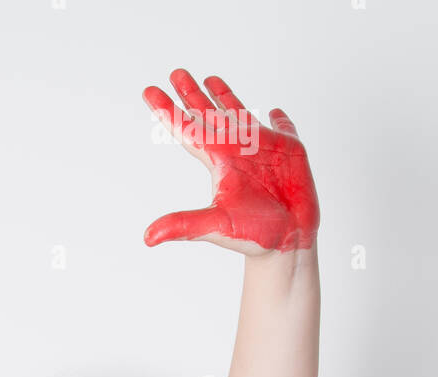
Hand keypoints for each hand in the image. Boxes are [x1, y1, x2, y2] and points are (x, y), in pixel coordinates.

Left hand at [142, 68, 318, 254]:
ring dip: (224, 97)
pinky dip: (279, 118)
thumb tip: (148, 237)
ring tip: (210, 80)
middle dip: (191, 94)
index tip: (149, 92)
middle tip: (176, 73)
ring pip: (238, 114)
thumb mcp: (215, 225)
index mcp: (218, 161)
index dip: (168, 111)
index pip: (187, 129)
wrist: (288, 242)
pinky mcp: (290, 149)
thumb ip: (183, 225)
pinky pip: (281, 127)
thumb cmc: (252, 236)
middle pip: (208, 115)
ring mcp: (263, 148)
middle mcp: (236, 150)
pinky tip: (274, 111)